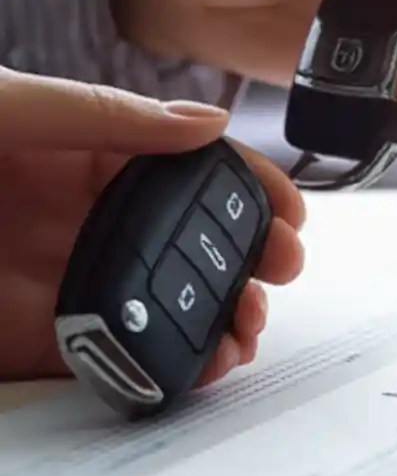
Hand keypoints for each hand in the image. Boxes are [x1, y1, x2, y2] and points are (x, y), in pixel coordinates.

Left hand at [0, 67, 305, 383]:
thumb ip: (104, 113)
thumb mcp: (11, 108)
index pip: (187, 168)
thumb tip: (209, 123)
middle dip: (252, 254)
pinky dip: (166, 368)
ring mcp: (66, 277)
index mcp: (85, 153)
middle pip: (191, 239)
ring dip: (222, 315)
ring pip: (166, 302)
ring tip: (250, 326)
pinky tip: (203, 365)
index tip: (290, 208)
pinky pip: (114, 357)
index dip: (248, 186)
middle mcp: (85, 216)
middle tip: (285, 265)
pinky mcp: (39, 335)